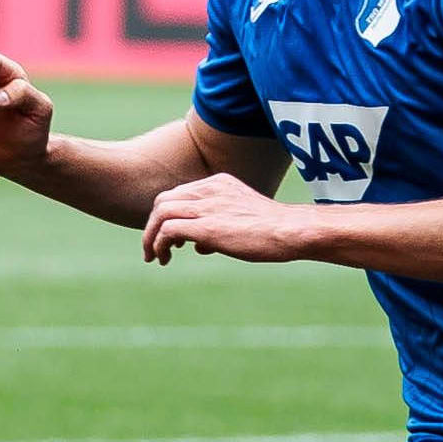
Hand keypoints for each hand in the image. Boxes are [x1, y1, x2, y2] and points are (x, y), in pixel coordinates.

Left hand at [141, 173, 308, 265]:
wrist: (292, 231)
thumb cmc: (275, 231)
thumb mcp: (242, 222)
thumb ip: (219, 227)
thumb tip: (200, 246)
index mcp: (219, 183)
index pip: (180, 194)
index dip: (169, 216)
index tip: (171, 239)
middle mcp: (209, 190)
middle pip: (164, 200)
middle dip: (153, 225)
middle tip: (155, 249)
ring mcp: (207, 207)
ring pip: (160, 212)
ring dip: (151, 236)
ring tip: (154, 257)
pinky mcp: (206, 226)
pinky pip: (168, 229)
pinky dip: (159, 243)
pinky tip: (164, 258)